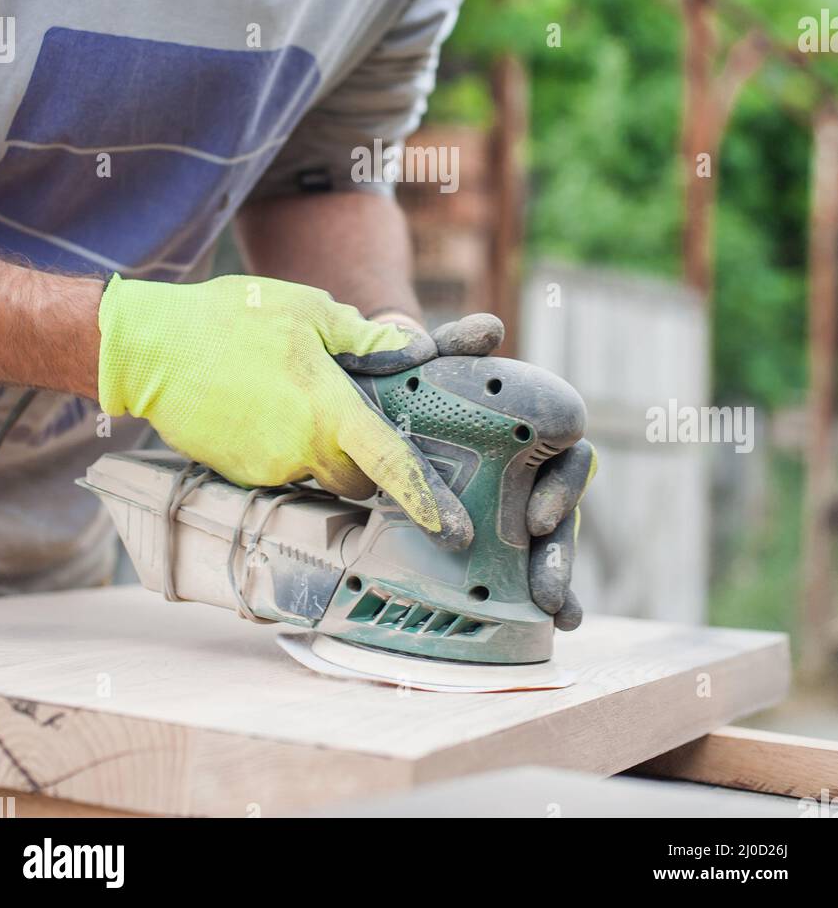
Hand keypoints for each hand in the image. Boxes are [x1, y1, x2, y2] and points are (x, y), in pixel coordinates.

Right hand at [97, 274, 472, 547]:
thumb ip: (365, 339)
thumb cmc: (232, 320)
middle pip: (356, 478)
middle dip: (361, 457)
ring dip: (316, 445)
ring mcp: (265, 468)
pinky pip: (278, 467)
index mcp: (328, 411)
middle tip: (346, 413)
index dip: (426, 498)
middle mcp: (300, 450)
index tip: (452, 528)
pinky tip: (258, 404)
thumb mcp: (310, 311)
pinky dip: (280, 444)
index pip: (389, 464)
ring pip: (314, 471)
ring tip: (288, 394)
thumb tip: (411, 352)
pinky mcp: (237, 473)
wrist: (151, 348)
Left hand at [374, 311, 596, 629]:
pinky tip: (556, 622)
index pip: (570, 457)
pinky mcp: (492, 533)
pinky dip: (540, 594)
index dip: (563, 488)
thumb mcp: (431, 362)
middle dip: (562, 553)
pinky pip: (523, 567)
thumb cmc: (417, 384)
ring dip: (558, 579)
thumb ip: (457, 343)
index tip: (537, 516)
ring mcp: (514, 503)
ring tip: (556, 611)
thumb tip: (492, 330)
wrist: (380, 407)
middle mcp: (534, 470)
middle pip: (565, 514)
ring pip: (550, 545)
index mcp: (533, 430)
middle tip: (547, 584)